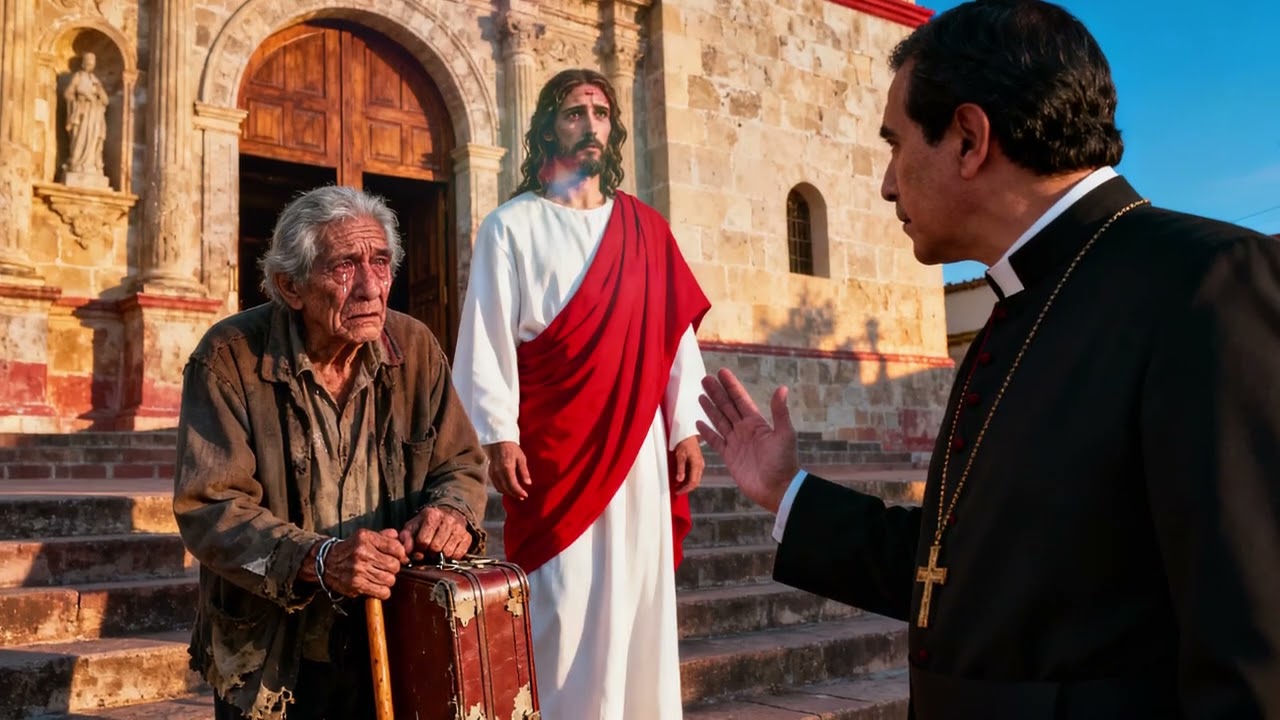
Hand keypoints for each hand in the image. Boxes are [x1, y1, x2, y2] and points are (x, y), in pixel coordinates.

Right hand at [314, 528, 407, 600]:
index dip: (401, 554)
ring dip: (388, 580)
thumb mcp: (364, 537)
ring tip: (380, 577)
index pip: (395, 547)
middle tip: (387, 568)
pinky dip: (383, 591)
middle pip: (394, 565)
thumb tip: (399, 537)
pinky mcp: (356, 584)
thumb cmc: (350, 549)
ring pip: (390, 580)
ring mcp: (359, 570)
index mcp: (366, 538)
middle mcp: (362, 553)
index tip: (399, 558)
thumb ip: (383, 536)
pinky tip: (377, 586)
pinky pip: (382, 592)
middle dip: (394, 568)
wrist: (326, 562)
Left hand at [400, 506, 471, 560]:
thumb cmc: (427, 523)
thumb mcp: (413, 526)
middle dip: (430, 552)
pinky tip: (447, 550)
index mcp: (432, 515)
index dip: (419, 548)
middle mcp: (449, 519)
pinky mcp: (468, 537)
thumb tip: (406, 552)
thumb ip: (406, 538)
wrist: (448, 514)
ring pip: (447, 552)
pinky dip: (451, 557)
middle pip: (436, 548)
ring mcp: (460, 528)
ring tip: (438, 550)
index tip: (420, 547)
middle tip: (429, 550)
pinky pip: (458, 555)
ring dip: (440, 556)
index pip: (423, 541)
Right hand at [485, 441, 531, 499]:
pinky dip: (502, 489)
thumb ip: (524, 471)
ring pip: (500, 488)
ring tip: (516, 494)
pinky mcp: (490, 473)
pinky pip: (496, 485)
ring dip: (508, 493)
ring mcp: (493, 473)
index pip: (513, 485)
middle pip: (506, 488)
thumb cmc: (512, 449)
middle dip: (514, 494)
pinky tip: (508, 490)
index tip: (525, 495)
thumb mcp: (521, 458)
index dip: (519, 492)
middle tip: (522, 497)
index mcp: (507, 468)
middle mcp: (499, 472)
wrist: (498, 442)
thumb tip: (528, 483)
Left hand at [671, 436, 704, 495]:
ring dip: (687, 484)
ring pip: (695, 479)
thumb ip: (680, 468)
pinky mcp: (698, 463)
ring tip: (678, 486)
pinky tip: (682, 479)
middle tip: (677, 491)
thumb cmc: (685, 442)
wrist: (688, 434)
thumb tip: (680, 479)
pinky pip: (694, 474)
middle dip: (686, 488)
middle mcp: (700, 466)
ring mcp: (700, 465)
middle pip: (695, 482)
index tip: (678, 491)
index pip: (693, 482)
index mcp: (697, 465)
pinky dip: (688, 479)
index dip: (685, 489)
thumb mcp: (680, 455)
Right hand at [696, 368, 799, 512]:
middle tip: (705, 378)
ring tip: (700, 395)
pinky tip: (698, 423)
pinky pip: (715, 441)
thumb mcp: (785, 434)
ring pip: (719, 421)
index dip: (731, 386)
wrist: (778, 489)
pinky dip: (707, 432)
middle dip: (717, 393)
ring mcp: (736, 443)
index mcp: (757, 422)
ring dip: (710, 408)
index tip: (722, 372)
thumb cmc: (784, 462)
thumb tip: (782, 388)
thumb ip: (780, 412)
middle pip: (727, 407)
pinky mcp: (729, 457)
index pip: (741, 399)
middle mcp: (745, 430)